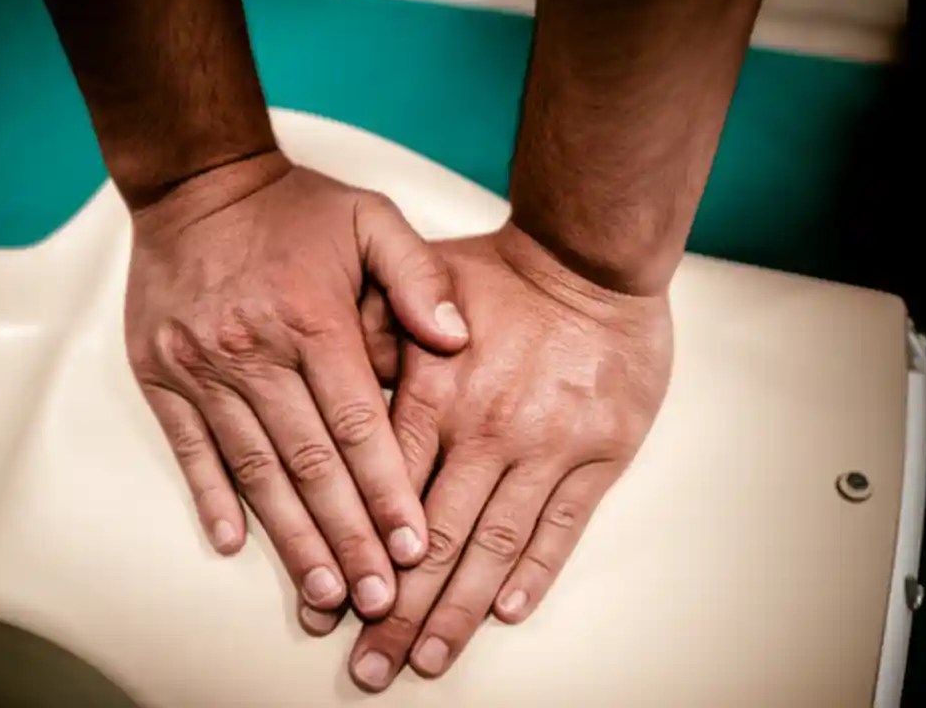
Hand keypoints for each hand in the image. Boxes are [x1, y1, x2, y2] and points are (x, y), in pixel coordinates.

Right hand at [125, 151, 469, 619]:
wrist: (195, 183)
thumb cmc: (295, 207)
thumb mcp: (371, 217)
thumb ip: (418, 276)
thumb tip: (458, 339)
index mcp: (312, 319)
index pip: (359, 425)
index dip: (387, 491)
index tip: (414, 547)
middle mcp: (255, 352)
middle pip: (309, 463)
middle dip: (348, 536)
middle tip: (376, 599)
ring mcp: (203, 368)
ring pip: (254, 469)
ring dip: (289, 536)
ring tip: (322, 592)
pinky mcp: (163, 376)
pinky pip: (189, 449)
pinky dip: (210, 498)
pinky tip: (233, 544)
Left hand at [344, 224, 673, 689]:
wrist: (591, 258)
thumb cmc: (496, 272)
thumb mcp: (414, 282)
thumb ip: (369, 332)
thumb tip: (324, 390)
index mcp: (436, 391)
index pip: (385, 493)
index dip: (356, 556)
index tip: (330, 608)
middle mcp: (487, 428)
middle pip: (432, 538)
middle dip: (397, 610)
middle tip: (369, 667)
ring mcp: (547, 445)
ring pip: (493, 545)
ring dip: (458, 611)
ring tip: (427, 660)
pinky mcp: (601, 452)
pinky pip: (561, 525)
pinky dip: (533, 572)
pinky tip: (505, 612)